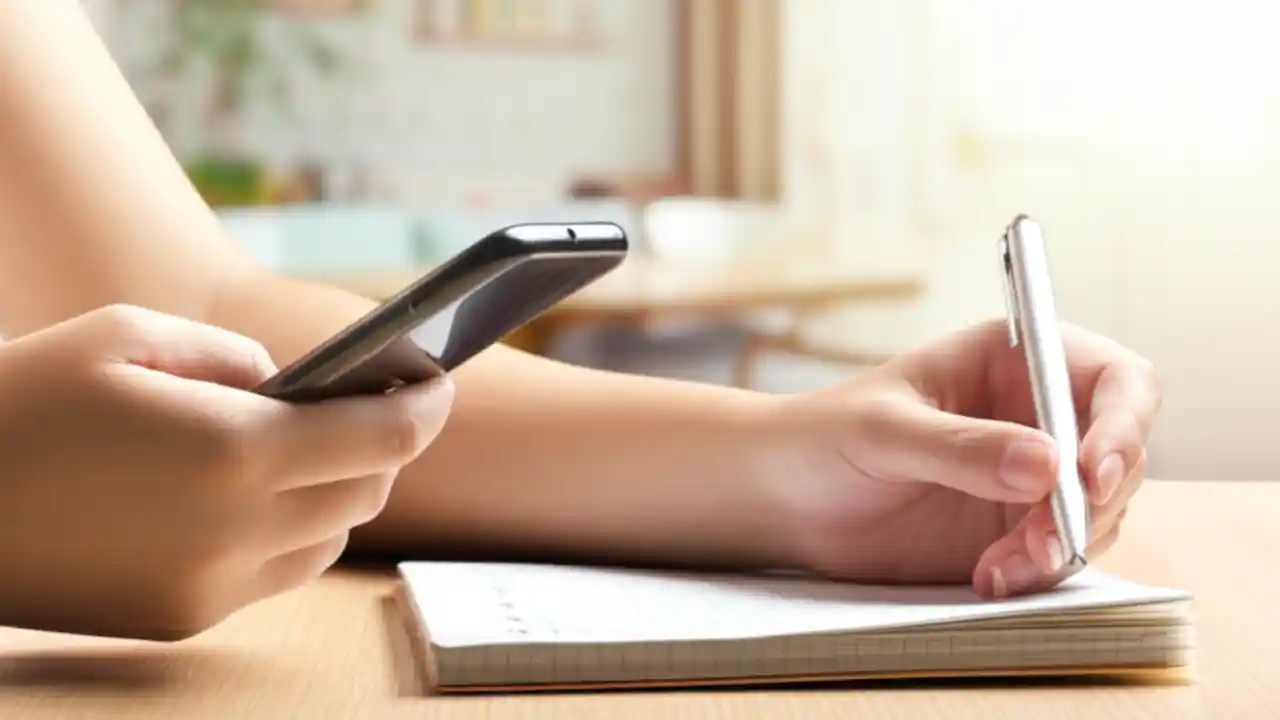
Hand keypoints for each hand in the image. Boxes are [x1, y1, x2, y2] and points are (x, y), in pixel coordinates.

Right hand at [0, 305, 452, 638]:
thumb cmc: (25, 399)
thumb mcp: (131, 335)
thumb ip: (234, 357)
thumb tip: (292, 385)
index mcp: (233, 450)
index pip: (381, 437)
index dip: (424, 408)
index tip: (440, 383)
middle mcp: (236, 529)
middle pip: (366, 492)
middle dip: (382, 446)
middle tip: (376, 407)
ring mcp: (211, 586)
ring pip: (329, 540)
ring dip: (338, 494)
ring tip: (312, 451)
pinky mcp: (182, 620)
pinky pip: (275, 575)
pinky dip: (287, 534)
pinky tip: (254, 499)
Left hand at [777, 319, 1160, 597]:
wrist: (787, 496)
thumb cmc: (825, 436)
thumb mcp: (883, 433)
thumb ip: (959, 447)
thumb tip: (1047, 466)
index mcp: (1017, 359)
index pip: (1117, 380)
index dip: (1123, 425)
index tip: (1090, 476)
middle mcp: (1040, 414)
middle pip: (1122, 454)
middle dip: (1092, 503)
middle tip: (1043, 540)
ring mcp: (1034, 476)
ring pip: (1100, 513)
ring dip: (1064, 545)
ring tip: (998, 567)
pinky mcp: (1018, 530)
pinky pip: (1063, 554)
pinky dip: (1040, 572)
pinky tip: (989, 579)